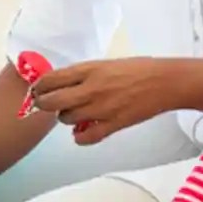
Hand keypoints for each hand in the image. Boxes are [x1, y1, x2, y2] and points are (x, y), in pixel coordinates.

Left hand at [30, 57, 168, 144]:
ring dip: (66, 118)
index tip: (37, 89)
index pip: (51, 79)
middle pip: (52, 102)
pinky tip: (83, 132)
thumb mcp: (105, 63)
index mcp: (89, 69)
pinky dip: (80, 137)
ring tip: (74, 113)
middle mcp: (91, 89)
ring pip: (67, 119)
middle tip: (46, 104)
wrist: (164, 82)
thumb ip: (83, 74)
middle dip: (43, 104)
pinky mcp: (113, 125)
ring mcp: (101, 108)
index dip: (39, 86)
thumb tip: (61, 84)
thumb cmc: (137, 69)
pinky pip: (86, 138)